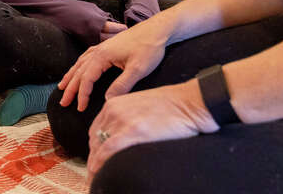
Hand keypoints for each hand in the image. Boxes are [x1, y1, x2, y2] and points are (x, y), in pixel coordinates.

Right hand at [57, 23, 166, 111]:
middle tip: (63, 102)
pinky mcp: (107, 46)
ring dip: (71, 76)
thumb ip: (122, 85)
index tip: (80, 108)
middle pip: (79, 71)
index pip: (86, 78)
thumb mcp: (138, 69)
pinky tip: (78, 68)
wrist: (157, 29)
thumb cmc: (149, 48)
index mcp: (103, 56)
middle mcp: (98, 50)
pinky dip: (79, 65)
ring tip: (62, 86)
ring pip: (80, 63)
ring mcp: (102, 47)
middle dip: (70, 88)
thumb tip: (107, 100)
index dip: (82, 94)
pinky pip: (86, 56)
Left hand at [87, 81, 216, 177]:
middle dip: (93, 158)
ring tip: (94, 180)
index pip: (95, 130)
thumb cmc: (171, 106)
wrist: (189, 102)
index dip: (94, 148)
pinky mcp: (133, 131)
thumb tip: (121, 137)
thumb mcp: (139, 106)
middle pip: (95, 140)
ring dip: (95, 165)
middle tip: (93, 175)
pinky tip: (98, 171)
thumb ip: (126, 118)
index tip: (95, 160)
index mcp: (114, 104)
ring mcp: (122, 120)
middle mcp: (113, 111)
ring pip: (99, 147)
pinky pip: (108, 149)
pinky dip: (100, 162)